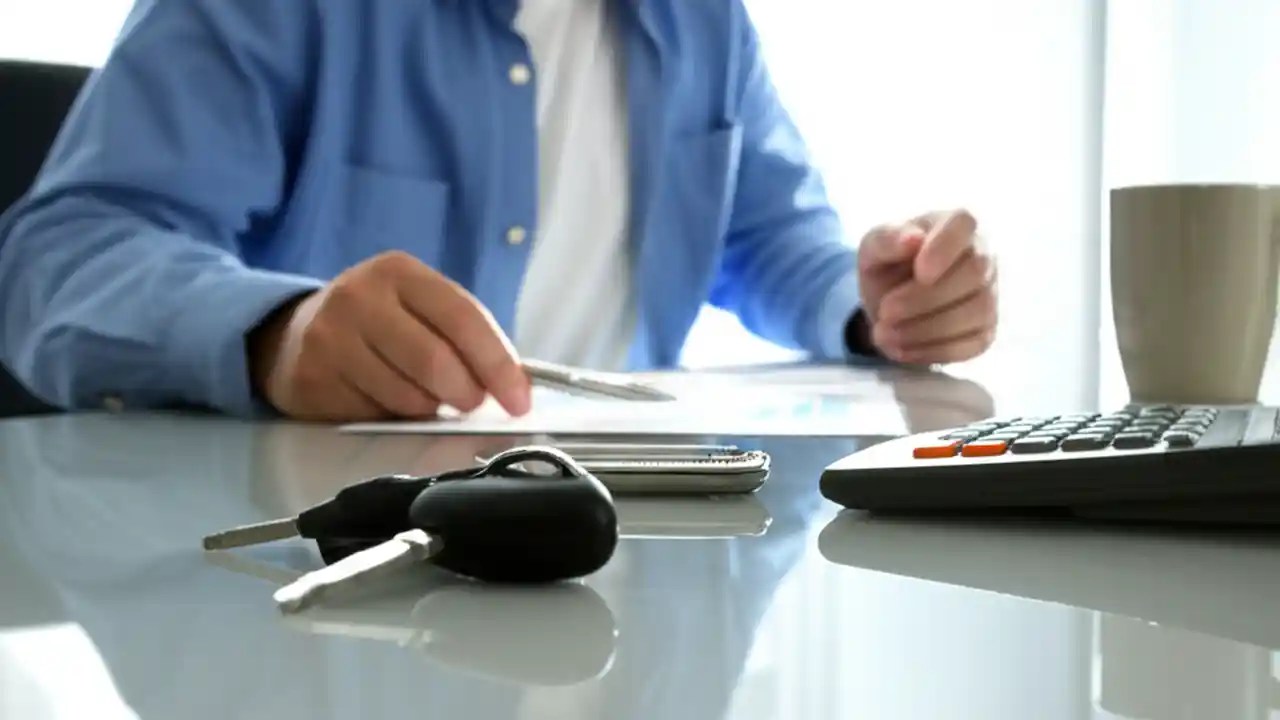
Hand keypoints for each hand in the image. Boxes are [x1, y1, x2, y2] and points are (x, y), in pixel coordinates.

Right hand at [249, 251, 531, 421]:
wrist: (293, 335)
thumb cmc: (380, 323)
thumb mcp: (418, 307)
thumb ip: (464, 335)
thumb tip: (513, 384)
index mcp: (399, 271)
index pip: (462, 318)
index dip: (498, 364)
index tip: (520, 400)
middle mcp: (360, 297)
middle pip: (434, 361)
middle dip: (467, 393)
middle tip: (473, 404)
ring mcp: (330, 338)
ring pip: (407, 397)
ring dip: (431, 410)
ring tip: (426, 398)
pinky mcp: (313, 380)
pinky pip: (376, 416)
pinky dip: (396, 418)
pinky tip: (387, 401)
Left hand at [857, 209, 996, 363]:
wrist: (890, 302)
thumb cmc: (888, 264)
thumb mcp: (873, 247)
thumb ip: (887, 238)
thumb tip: (912, 238)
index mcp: (958, 224)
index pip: (966, 224)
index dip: (945, 247)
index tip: (920, 271)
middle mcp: (984, 256)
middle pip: (974, 274)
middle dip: (926, 298)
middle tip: (885, 311)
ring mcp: (990, 295)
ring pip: (975, 312)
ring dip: (926, 328)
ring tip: (884, 334)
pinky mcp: (985, 332)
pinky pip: (970, 344)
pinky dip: (932, 349)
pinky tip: (899, 348)